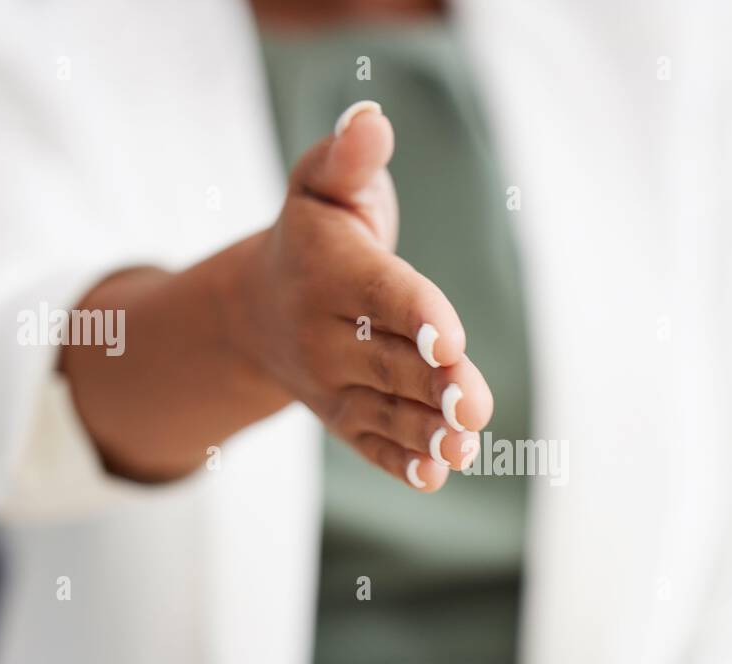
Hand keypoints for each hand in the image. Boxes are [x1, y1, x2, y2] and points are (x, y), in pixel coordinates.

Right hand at [233, 101, 492, 491]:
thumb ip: (349, 158)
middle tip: (475, 404)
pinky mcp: (342, 419)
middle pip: (390, 362)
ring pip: (386, 411)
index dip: (417, 316)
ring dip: (426, 432)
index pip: (380, 295)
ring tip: (465, 446)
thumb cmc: (315, 237)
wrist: (256, 309)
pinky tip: (433, 476)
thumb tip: (372, 119)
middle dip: (435, 385)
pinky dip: (399, 462)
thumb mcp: (322, 185)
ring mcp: (333, 384)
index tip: (450, 339)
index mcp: (331, 273)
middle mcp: (326, 335)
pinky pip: (369, 445)